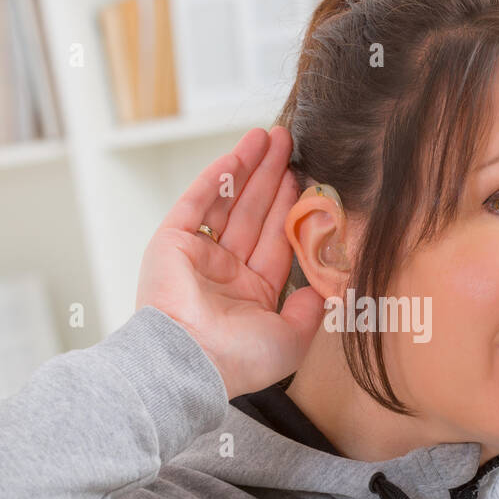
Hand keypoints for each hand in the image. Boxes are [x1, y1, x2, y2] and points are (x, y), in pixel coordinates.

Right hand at [135, 126, 325, 399]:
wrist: (191, 362)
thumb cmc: (239, 359)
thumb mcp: (291, 340)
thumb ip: (310, 311)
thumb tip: (326, 290)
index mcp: (250, 295)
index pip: (276, 242)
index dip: (292, 210)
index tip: (307, 181)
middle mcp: (224, 273)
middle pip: (254, 214)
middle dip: (272, 178)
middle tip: (290, 143)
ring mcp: (197, 255)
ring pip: (228, 201)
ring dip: (248, 168)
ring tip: (269, 136)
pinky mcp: (172, 241)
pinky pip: (198, 202)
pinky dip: (218, 177)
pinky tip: (239, 153)